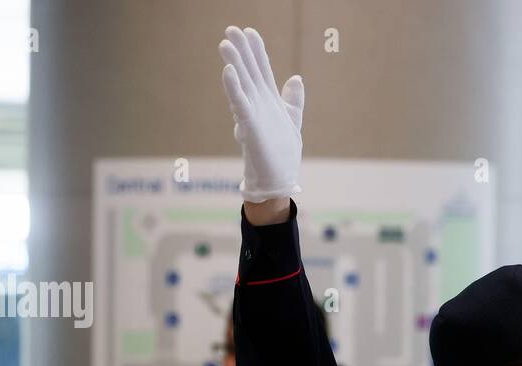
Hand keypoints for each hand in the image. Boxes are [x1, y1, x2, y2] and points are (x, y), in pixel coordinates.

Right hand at [218, 25, 303, 202]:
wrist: (277, 181)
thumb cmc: (281, 154)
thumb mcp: (292, 121)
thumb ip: (293, 100)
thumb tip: (297, 78)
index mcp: (269, 101)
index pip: (261, 70)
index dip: (256, 51)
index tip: (249, 31)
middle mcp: (258, 104)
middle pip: (249, 72)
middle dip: (241, 51)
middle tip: (230, 29)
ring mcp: (252, 114)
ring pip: (242, 84)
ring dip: (233, 63)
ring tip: (225, 43)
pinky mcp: (250, 127)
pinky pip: (240, 104)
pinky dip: (234, 88)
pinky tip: (228, 71)